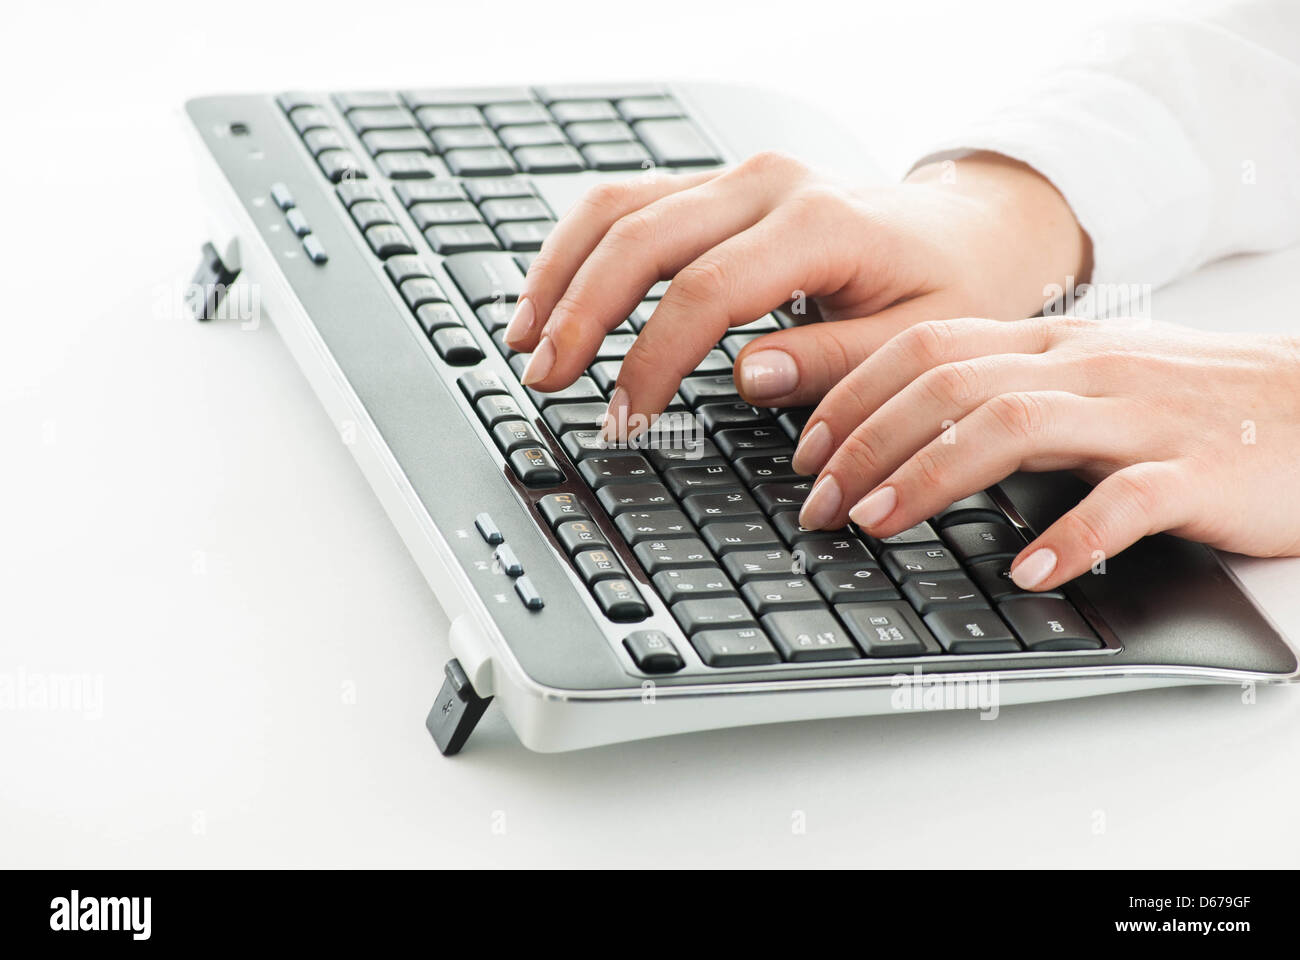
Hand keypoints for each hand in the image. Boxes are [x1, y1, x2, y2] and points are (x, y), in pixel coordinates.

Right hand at [505, 151, 1089, 435]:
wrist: (966, 228)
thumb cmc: (950, 286)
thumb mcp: (919, 338)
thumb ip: (835, 361)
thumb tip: (745, 376)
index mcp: (820, 224)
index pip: (705, 291)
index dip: (652, 358)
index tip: (624, 416)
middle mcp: (767, 186)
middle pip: (642, 238)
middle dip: (582, 313)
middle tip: (546, 380)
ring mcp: (737, 179)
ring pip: (619, 208)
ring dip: (563, 274)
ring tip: (526, 339)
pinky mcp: (717, 189)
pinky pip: (630, 205)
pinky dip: (580, 249)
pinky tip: (553, 295)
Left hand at [791, 315, 1299, 589]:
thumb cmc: (1194, 405)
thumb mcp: (1088, 383)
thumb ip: (1006, 397)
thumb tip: (902, 438)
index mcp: (1054, 345)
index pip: (927, 347)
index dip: (852, 397)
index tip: (806, 452)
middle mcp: (1087, 366)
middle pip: (950, 384)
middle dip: (868, 442)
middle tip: (820, 504)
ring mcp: (1143, 414)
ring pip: (1017, 425)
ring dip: (933, 476)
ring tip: (879, 523)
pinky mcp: (1199, 471)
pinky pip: (1125, 500)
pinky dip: (1069, 538)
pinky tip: (1025, 573)